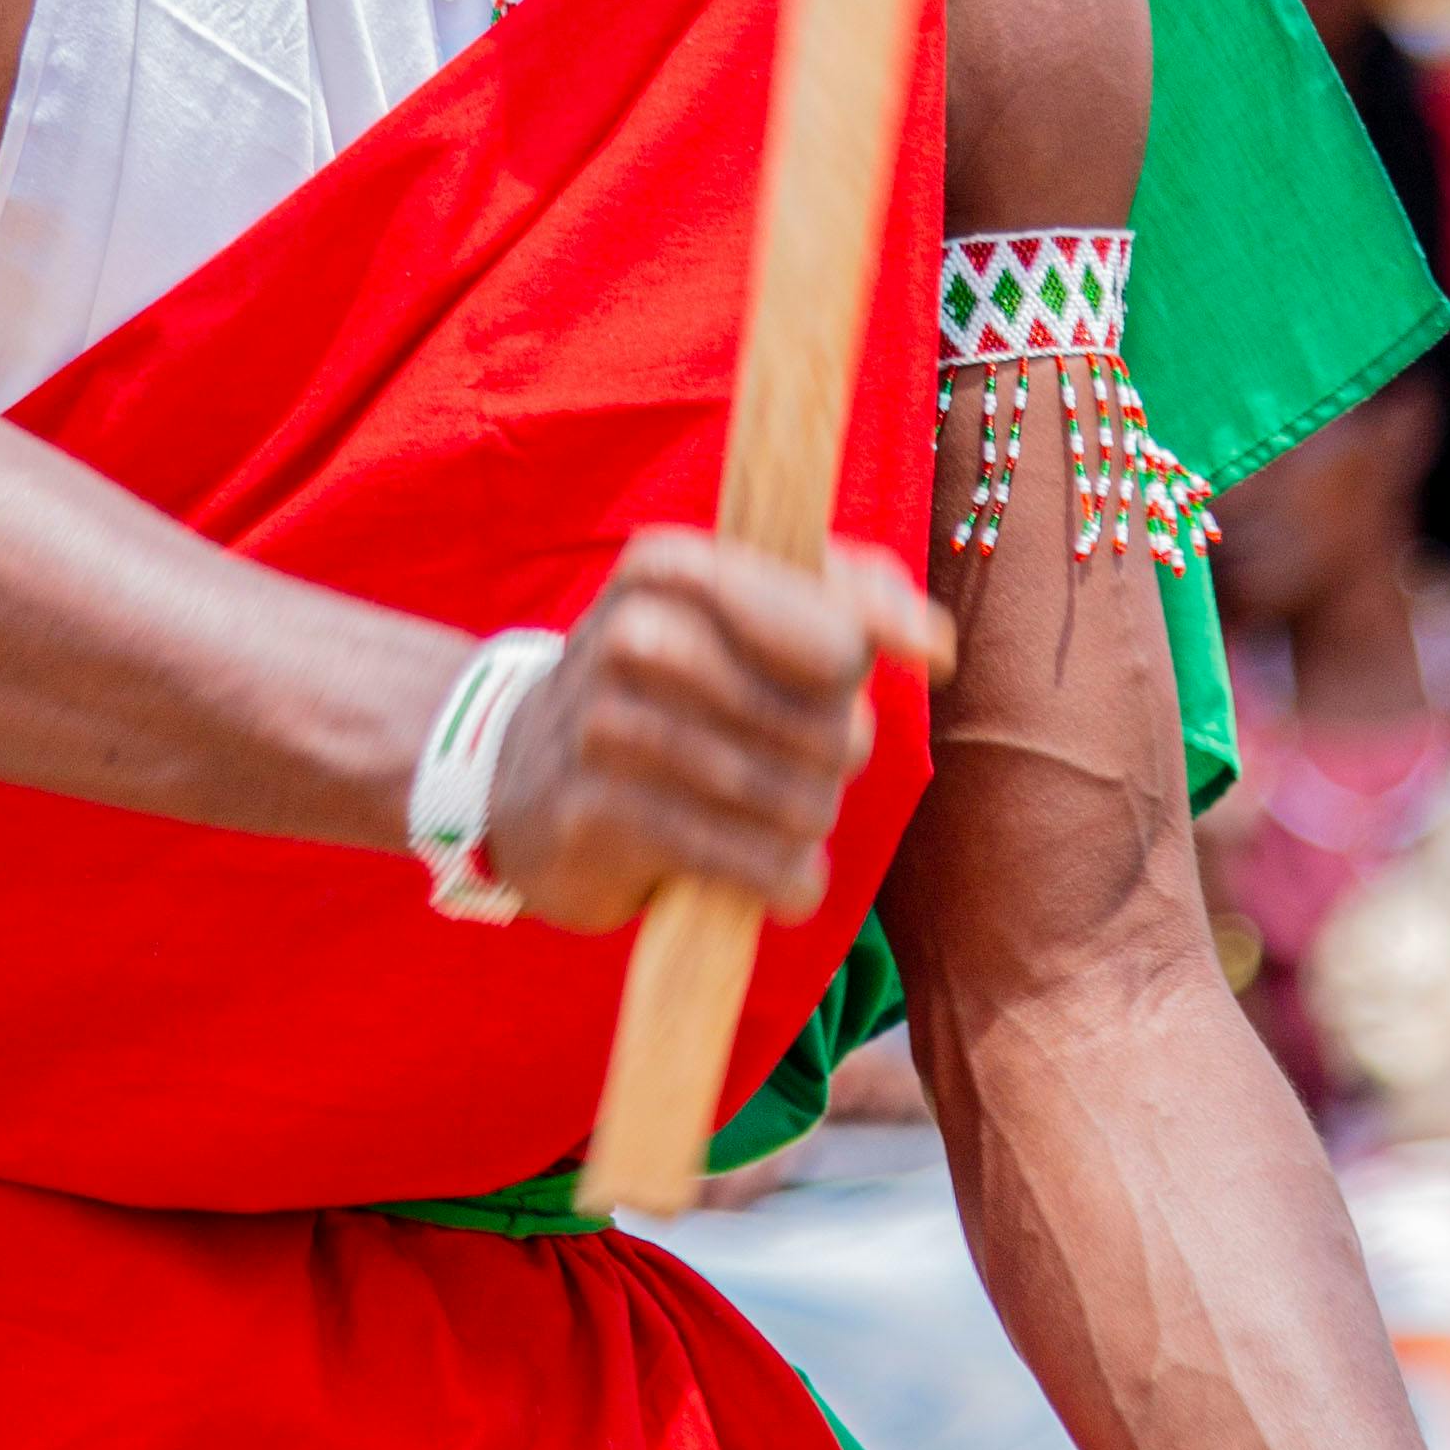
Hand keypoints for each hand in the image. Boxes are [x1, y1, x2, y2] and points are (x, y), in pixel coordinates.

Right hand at [477, 533, 951, 937]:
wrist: (514, 780)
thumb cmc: (665, 692)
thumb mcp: (730, 616)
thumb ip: (844, 596)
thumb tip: (936, 646)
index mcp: (670, 566)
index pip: (832, 620)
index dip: (880, 648)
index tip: (923, 661)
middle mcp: (633, 632)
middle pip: (828, 717)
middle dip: (837, 753)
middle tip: (800, 761)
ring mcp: (606, 723)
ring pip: (795, 797)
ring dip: (808, 823)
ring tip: (784, 820)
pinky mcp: (598, 815)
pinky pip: (747, 862)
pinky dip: (784, 882)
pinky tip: (782, 880)